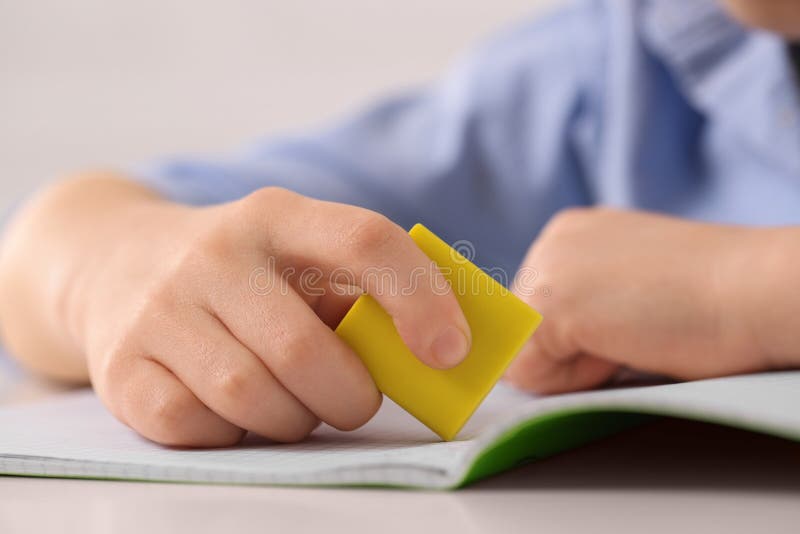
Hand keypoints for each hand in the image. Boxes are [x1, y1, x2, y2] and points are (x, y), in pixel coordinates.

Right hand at [67, 185, 470, 445]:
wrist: (114, 262)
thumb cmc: (239, 271)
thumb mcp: (296, 253)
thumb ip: (359, 292)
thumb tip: (437, 351)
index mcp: (276, 215)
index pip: (364, 241)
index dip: (419, 299)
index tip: (449, 352)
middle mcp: (214, 254)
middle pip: (305, 351)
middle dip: (349, 397)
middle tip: (355, 401)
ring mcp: (159, 310)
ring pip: (251, 396)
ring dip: (293, 419)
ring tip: (293, 405)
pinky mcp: (121, 368)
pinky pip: (198, 426)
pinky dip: (233, 433)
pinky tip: (233, 410)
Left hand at [504, 208, 771, 393]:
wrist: (757, 289)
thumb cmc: (714, 299)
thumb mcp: (629, 286)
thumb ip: (586, 300)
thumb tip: (552, 344)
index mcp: (573, 234)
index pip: (536, 310)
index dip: (579, 338)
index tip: (630, 322)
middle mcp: (551, 240)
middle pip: (524, 332)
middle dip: (571, 351)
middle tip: (636, 329)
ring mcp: (544, 267)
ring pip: (524, 355)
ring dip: (576, 365)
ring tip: (634, 334)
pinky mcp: (547, 303)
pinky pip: (530, 373)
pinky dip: (577, 378)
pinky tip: (625, 346)